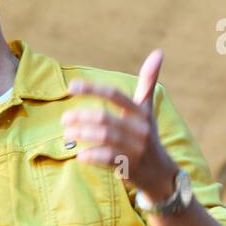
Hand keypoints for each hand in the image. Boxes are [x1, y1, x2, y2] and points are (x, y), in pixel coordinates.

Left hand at [61, 48, 176, 200]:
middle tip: (64, 118)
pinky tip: (80, 154)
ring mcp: (136, 149)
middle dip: (80, 117)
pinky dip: (91, 155)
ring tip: (67, 134)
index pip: (115, 95)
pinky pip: (107, 158)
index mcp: (141, 113)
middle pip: (105, 118)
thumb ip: (147, 83)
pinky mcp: (130, 167)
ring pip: (104, 137)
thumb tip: (158, 52)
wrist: (161, 174)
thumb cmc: (148, 136)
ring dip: (81, 134)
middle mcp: (141, 129)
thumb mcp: (147, 111)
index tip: (71, 86)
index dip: (93, 89)